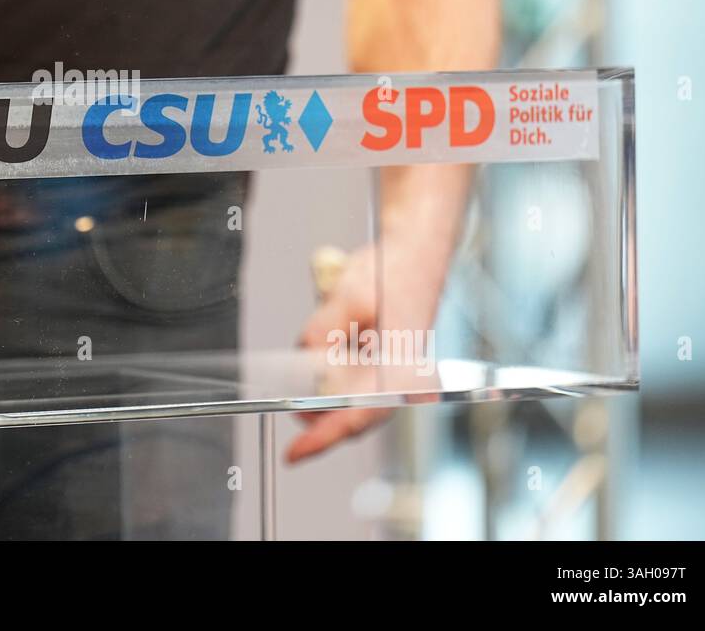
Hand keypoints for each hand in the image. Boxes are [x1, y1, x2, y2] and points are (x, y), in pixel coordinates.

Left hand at [286, 232, 447, 463]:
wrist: (415, 252)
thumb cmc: (395, 272)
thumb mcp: (349, 298)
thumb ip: (322, 332)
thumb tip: (305, 360)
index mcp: (403, 368)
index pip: (359, 415)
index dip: (323, 437)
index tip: (296, 451)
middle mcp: (402, 378)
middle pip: (353, 414)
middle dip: (319, 415)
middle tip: (290, 408)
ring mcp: (393, 372)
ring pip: (350, 398)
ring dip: (324, 390)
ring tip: (306, 371)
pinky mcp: (383, 363)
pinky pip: (353, 380)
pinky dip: (332, 374)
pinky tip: (324, 353)